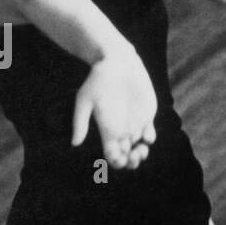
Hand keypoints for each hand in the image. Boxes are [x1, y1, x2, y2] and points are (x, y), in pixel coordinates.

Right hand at [72, 47, 156, 169]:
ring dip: (141, 154)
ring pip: (139, 147)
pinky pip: (150, 134)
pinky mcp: (146, 115)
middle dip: (130, 162)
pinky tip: (147, 135)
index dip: (116, 162)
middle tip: (133, 158)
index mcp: (106, 130)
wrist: (117, 62)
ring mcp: (135, 123)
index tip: (119, 158)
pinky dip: (149, 139)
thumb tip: (75, 144)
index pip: (112, 155)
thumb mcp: (85, 99)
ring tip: (141, 150)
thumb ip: (80, 121)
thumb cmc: (98, 79)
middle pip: (127, 155)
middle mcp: (121, 129)